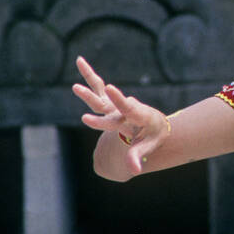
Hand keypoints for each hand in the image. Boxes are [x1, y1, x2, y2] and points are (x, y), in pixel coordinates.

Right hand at [72, 55, 169, 175]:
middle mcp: (127, 107)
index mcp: (140, 116)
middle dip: (92, 98)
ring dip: (90, 77)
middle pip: (109, 103)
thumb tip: (134, 171)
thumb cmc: (154, 136)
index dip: (119, 100)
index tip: (109, 88)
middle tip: (76, 88)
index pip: (129, 109)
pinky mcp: (111, 104)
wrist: (157, 124)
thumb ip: (137, 157)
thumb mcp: (148, 146)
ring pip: (101, 91)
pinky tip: (80, 62)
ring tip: (79, 61)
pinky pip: (99, 90)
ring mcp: (117, 105)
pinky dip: (91, 78)